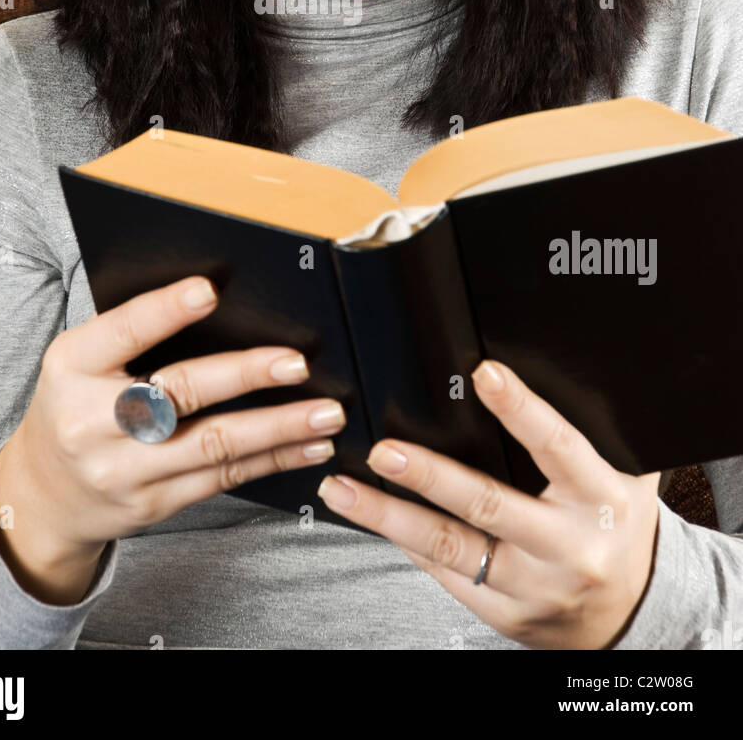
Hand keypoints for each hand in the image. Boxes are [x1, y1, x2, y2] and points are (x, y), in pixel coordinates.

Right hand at [0, 276, 344, 602]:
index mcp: (72, 367)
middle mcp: (92, 422)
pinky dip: (272, 460)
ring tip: (325, 413)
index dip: (165, 311)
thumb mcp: (80, 361)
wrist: (42, 494)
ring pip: (212, 445)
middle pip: (178, 393)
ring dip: (277, 428)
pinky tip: (308, 446)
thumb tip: (220, 298)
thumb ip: (133, 334)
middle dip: (245, 376)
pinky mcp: (153, 504)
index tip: (209, 290)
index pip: (122, 332)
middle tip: (297, 362)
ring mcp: (123, 471)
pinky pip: (222, 479)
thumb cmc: (75, 404)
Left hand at [316, 360, 659, 648]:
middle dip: (430, 476)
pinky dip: (407, 544)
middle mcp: (568, 546)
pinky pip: (448, 575)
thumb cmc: (618, 526)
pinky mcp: (507, 614)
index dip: (520, 409)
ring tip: (343, 488)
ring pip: (452, 547)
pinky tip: (374, 519)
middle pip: (489, 505)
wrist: (635, 614)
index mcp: (600, 498)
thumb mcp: (624, 475)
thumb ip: (594, 430)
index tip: (483, 374)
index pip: (557, 446)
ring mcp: (534, 586)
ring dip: (390, 516)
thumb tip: (557, 362)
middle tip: (383, 449)